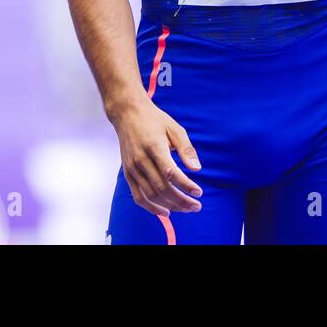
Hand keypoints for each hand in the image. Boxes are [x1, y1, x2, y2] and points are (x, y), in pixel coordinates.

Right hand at [111, 98, 202, 215]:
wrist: (127, 114)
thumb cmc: (154, 120)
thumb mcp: (174, 128)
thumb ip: (186, 149)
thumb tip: (197, 169)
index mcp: (154, 147)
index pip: (171, 173)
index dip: (185, 185)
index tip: (199, 192)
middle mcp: (141, 160)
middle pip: (162, 188)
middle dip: (181, 200)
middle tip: (196, 206)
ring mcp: (132, 168)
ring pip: (151, 195)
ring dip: (170, 206)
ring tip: (185, 209)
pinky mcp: (127, 173)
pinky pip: (138, 196)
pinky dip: (151, 207)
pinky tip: (165, 212)